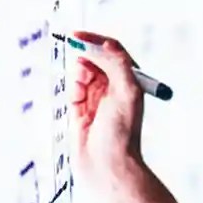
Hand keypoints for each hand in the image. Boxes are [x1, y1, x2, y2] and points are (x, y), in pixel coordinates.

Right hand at [69, 30, 145, 189]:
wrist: (108, 167)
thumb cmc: (123, 133)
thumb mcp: (127, 91)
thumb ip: (117, 64)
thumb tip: (104, 43)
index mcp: (130, 80)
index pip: (112, 50)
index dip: (95, 40)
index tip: (77, 35)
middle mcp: (114, 88)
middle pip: (94, 59)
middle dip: (84, 59)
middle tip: (82, 70)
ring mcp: (97, 100)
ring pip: (81, 75)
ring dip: (78, 77)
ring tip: (81, 93)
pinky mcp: (81, 113)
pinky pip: (73, 92)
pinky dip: (72, 92)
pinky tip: (76, 103)